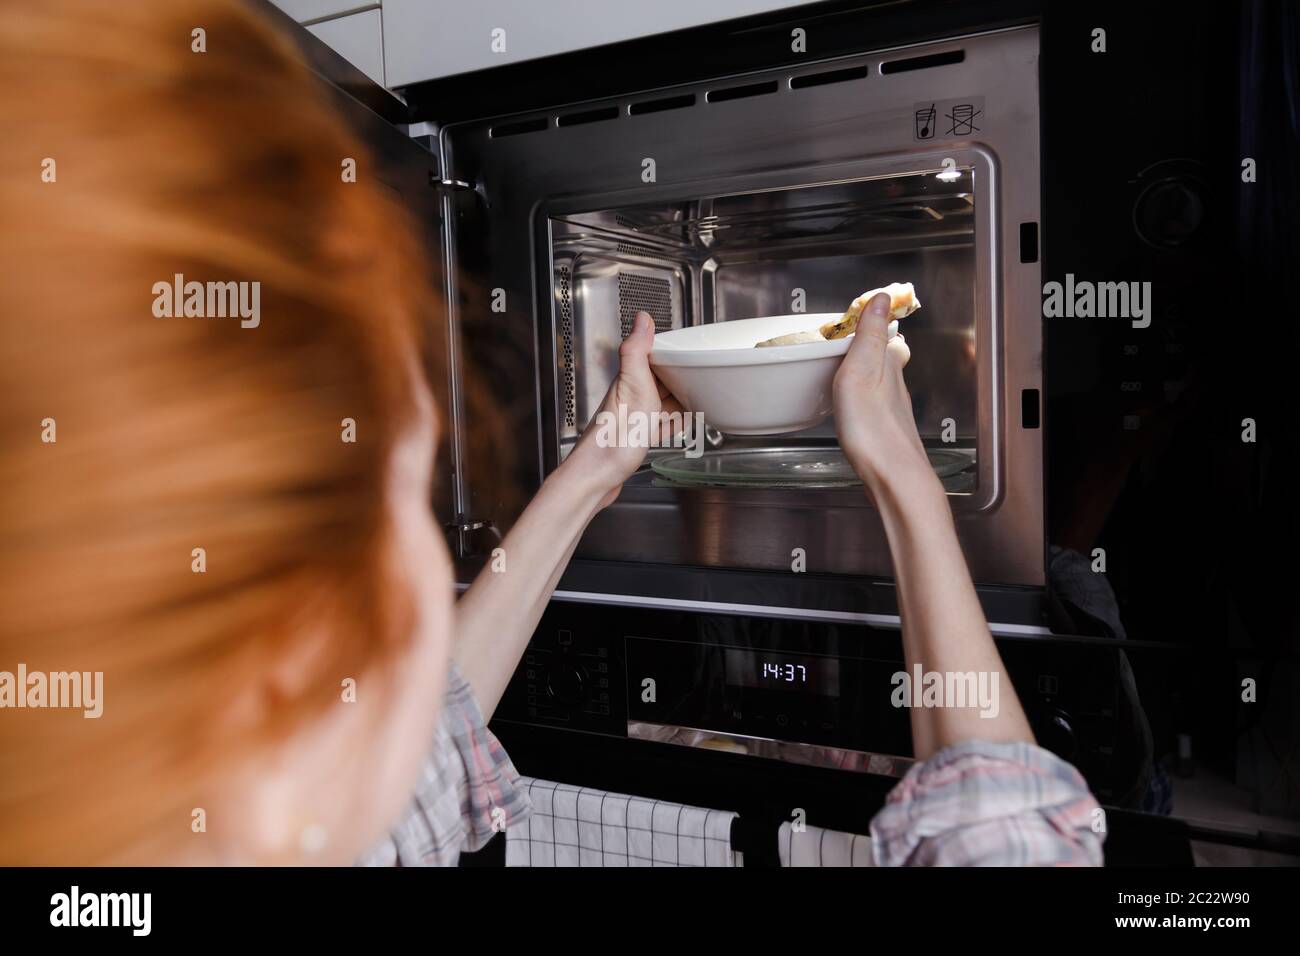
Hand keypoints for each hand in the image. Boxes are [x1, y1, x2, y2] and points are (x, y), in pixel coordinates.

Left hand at [563, 311, 683, 507]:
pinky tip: (681, 425)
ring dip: (681, 400)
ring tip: (698, 396)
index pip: (655, 356)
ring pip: (664, 402)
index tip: (692, 346)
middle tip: (701, 373)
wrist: (599, 475)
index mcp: (631, 379)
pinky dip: (674, 424)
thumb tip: (641, 317)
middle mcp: (632, 396)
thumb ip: (636, 350)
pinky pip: (663, 426)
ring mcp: (636, 418)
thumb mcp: (633, 386)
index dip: (673, 351)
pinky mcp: (639, 438)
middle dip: (681, 375)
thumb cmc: (614, 436)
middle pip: (662, 379)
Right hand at [832, 292, 930, 494]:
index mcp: (887, 365)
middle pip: (881, 358)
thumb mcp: (862, 371)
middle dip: (864, 349)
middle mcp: (895, 384)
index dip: (869, 326)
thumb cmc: (873, 429)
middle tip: (840, 344)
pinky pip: (871, 404)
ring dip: (861, 373)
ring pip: (877, 381)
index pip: (882, 335)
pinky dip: (860, 398)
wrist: (893, 477)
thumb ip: (870, 335)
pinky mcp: (885, 431)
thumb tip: (882, 297)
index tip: (853, 319)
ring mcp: (892, 409)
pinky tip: (849, 407)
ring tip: (839, 371)